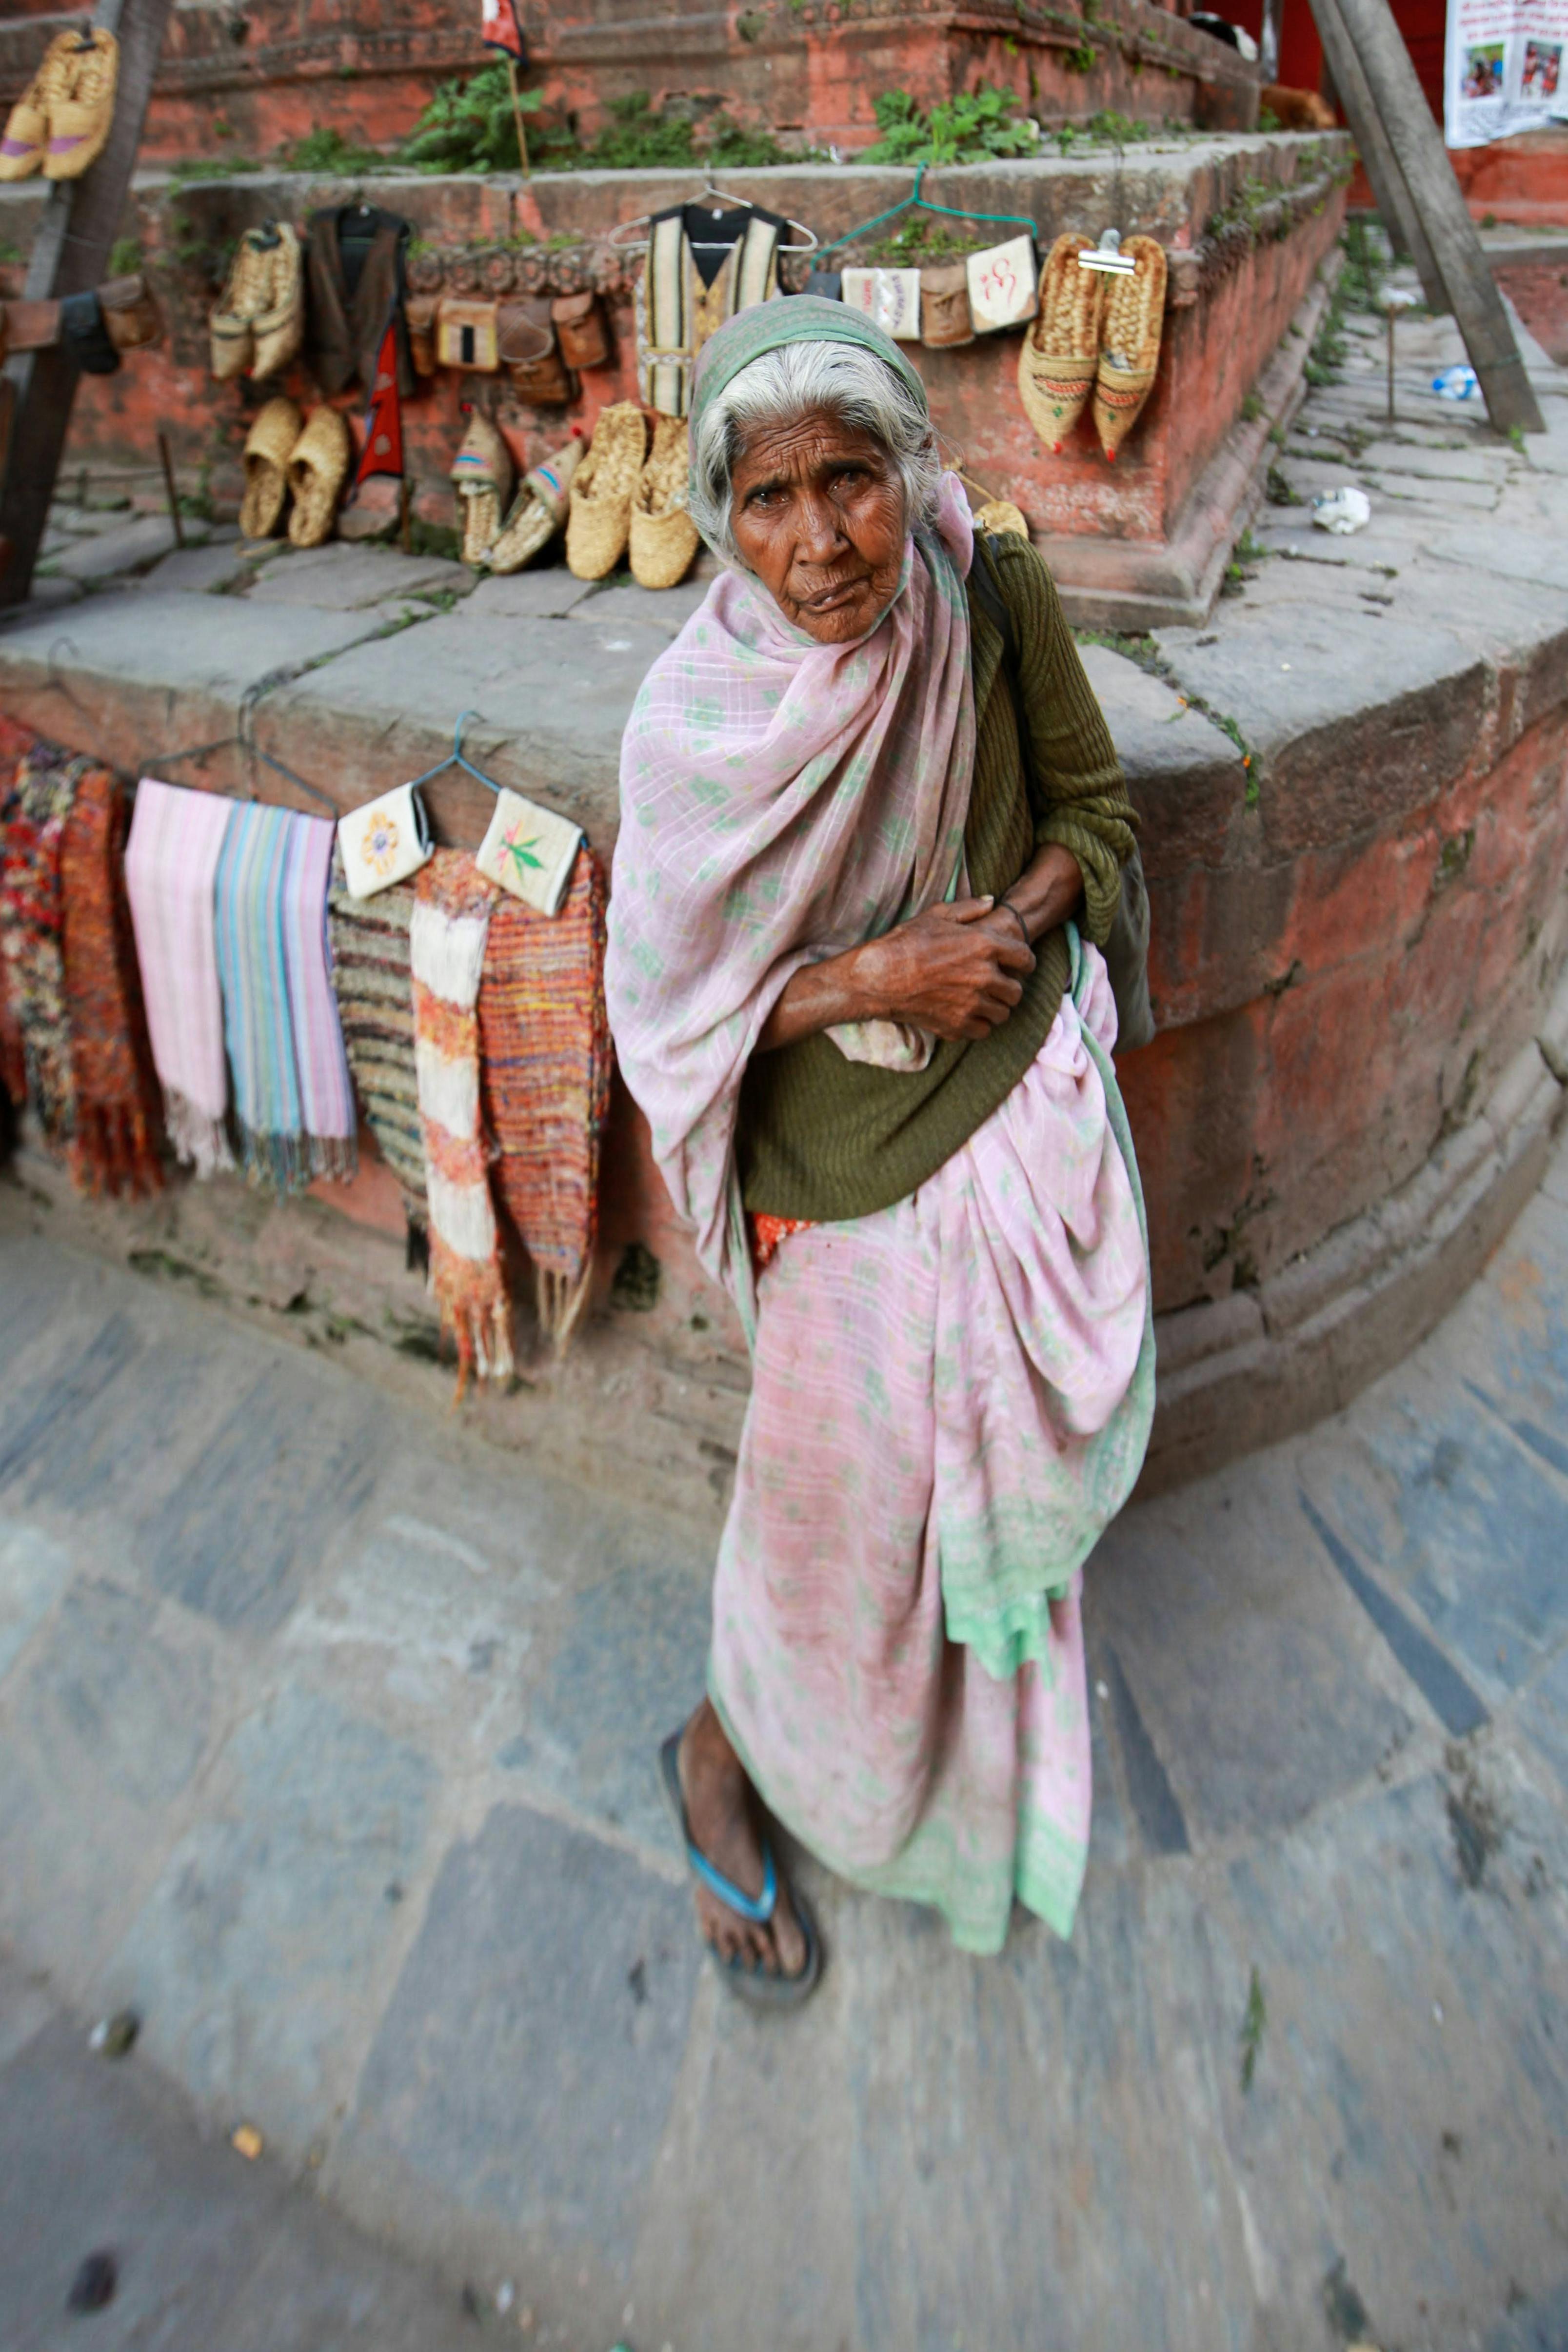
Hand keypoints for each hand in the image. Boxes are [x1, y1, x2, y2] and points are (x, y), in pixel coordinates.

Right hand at [855, 896, 1034, 1041]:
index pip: (1025, 958)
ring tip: (982, 1001)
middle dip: (1009, 988)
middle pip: (1016, 992)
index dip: (1024, 962)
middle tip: (996, 985)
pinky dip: (978, 1024)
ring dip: (995, 1007)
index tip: (1019, 965)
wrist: (878, 977)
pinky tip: (966, 1014)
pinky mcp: (958, 1025)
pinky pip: (983, 1030)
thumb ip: (968, 909)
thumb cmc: (906, 942)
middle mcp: (984, 977)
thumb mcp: (937, 915)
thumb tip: (990, 901)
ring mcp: (972, 1005)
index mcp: (984, 945)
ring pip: (1002, 1014)